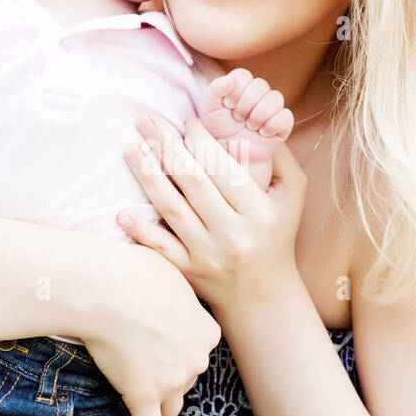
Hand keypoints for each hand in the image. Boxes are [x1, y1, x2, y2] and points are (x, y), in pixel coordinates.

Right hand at [79, 242, 220, 415]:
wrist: (102, 285)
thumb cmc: (131, 272)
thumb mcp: (171, 273)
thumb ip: (177, 294)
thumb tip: (169, 294)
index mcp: (206, 331)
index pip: (198, 349)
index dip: (177, 346)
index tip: (161, 339)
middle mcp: (195, 360)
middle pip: (183, 378)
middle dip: (166, 374)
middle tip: (137, 354)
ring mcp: (171, 382)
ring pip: (168, 406)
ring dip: (161, 412)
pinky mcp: (143, 396)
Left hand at [119, 115, 307, 314]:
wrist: (264, 294)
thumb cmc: (277, 235)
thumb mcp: (293, 195)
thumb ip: (280, 158)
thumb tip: (259, 122)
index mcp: (259, 212)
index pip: (223, 168)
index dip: (201, 140)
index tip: (186, 121)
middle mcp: (233, 234)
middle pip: (194, 183)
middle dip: (167, 147)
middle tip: (146, 121)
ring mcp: (208, 254)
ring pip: (173, 209)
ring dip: (149, 177)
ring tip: (132, 149)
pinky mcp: (189, 272)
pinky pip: (161, 248)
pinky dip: (141, 231)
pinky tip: (122, 213)